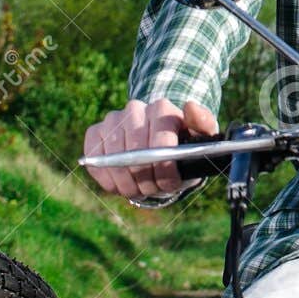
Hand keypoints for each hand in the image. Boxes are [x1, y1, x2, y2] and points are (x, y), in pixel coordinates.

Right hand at [83, 98, 217, 198]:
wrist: (158, 143)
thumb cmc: (181, 143)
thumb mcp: (200, 136)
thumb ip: (203, 123)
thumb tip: (190, 107)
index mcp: (162, 108)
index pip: (161, 144)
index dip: (165, 170)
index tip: (170, 185)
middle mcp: (134, 109)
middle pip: (136, 154)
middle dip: (146, 180)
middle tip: (153, 190)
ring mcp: (112, 120)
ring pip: (114, 160)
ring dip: (128, 184)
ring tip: (139, 189)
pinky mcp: (95, 132)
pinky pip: (95, 161)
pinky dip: (108, 180)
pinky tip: (121, 185)